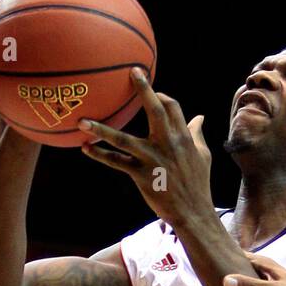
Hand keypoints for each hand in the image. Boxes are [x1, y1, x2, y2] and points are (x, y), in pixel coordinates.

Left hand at [79, 71, 211, 226]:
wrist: (193, 212)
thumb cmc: (197, 183)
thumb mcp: (203, 155)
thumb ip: (196, 133)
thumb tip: (199, 117)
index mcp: (182, 137)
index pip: (171, 107)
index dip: (160, 96)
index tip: (151, 91)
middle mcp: (167, 144)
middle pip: (154, 111)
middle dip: (143, 90)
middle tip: (131, 73)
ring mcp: (152, 159)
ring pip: (122, 139)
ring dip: (101, 129)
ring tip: (82, 121)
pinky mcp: (141, 176)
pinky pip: (116, 162)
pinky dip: (100, 155)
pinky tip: (85, 148)